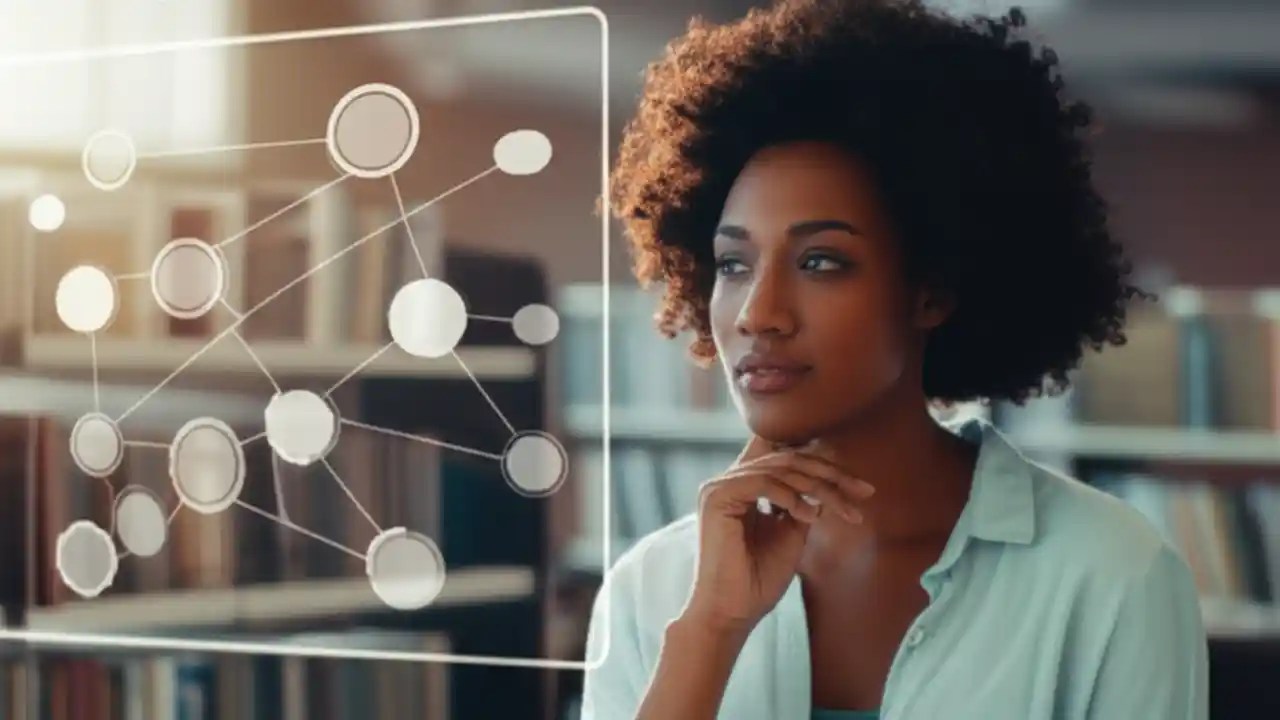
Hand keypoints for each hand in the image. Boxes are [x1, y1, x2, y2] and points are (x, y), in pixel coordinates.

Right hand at [681, 435, 874, 634]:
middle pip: (788, 459)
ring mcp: (720, 487)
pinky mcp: (716, 497)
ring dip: (819, 487)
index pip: (789, 461)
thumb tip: (827, 485)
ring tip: (844, 510)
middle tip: (864, 492)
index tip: (864, 490)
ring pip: (780, 469)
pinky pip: (763, 483)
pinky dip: (792, 497)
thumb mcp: (792, 534)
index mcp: (745, 488)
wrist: (732, 613)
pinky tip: (811, 516)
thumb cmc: (758, 581)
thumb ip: (803, 505)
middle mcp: (730, 481)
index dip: (827, 468)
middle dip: (831, 475)